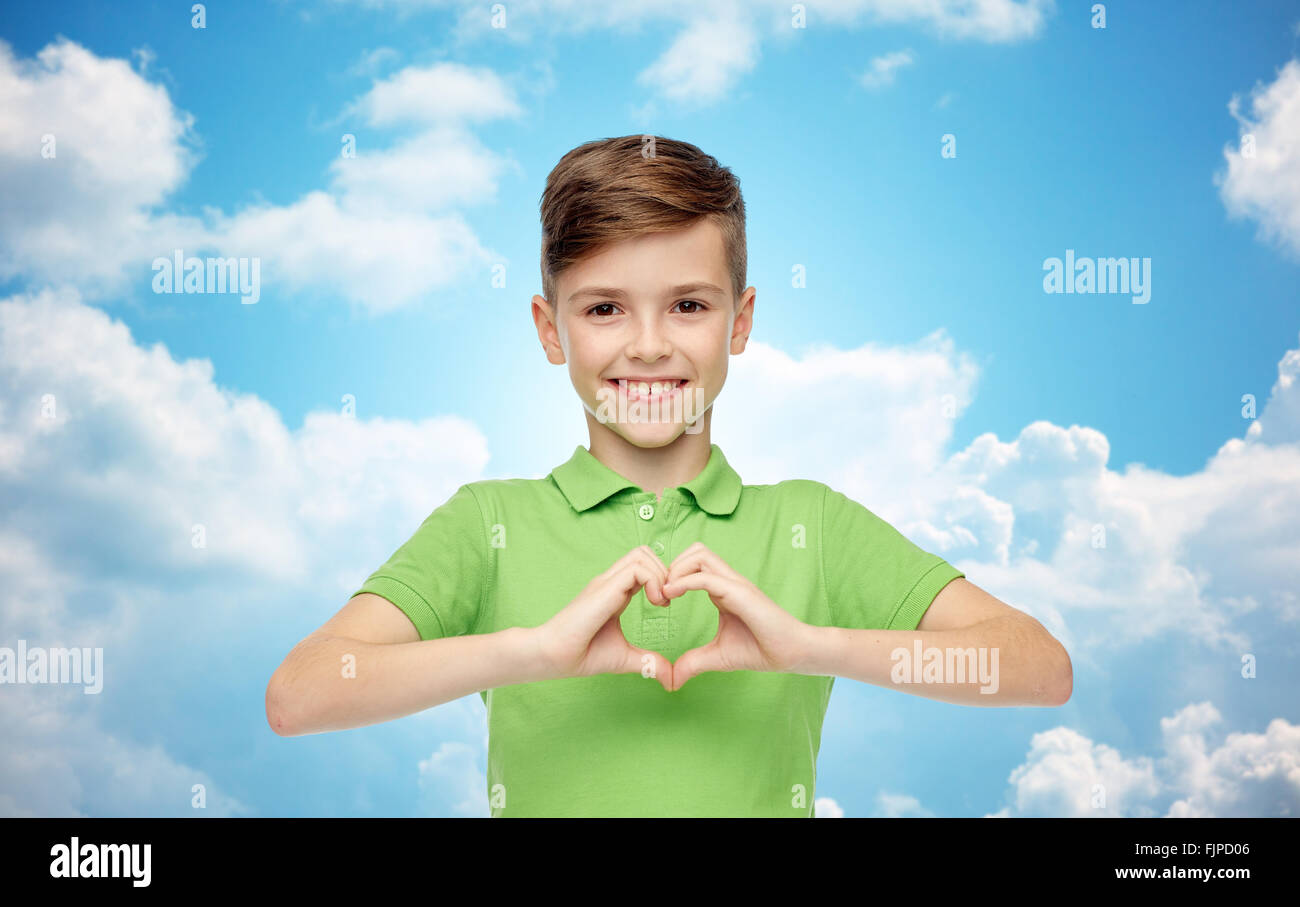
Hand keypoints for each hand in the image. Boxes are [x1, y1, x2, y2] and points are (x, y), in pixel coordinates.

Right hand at [534, 546, 675, 691]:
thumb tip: (671, 680)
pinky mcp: (604, 588)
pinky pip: (637, 569)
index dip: (662, 579)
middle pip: (644, 553)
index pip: (643, 567)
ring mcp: (606, 582)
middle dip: (665, 571)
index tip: (666, 604)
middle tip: (668, 599)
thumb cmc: (583, 654)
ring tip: (661, 602)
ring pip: (642, 555)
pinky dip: (654, 581)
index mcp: (615, 593)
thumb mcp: (625, 658)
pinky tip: (655, 603)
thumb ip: (648, 662)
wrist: (554, 656)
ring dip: (661, 575)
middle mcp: (611, 582)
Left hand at [662, 542, 814, 690]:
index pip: (693, 565)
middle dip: (672, 566)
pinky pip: (706, 577)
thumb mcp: (717, 656)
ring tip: (666, 594)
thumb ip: (693, 663)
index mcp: (722, 590)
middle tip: (661, 594)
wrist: (791, 654)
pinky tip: (671, 596)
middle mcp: (728, 581)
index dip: (672, 576)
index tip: (660, 600)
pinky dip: (684, 581)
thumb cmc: (760, 650)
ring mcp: (735, 584)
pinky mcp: (740, 592)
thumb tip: (671, 680)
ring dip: (677, 570)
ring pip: (700, 554)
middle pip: (695, 551)